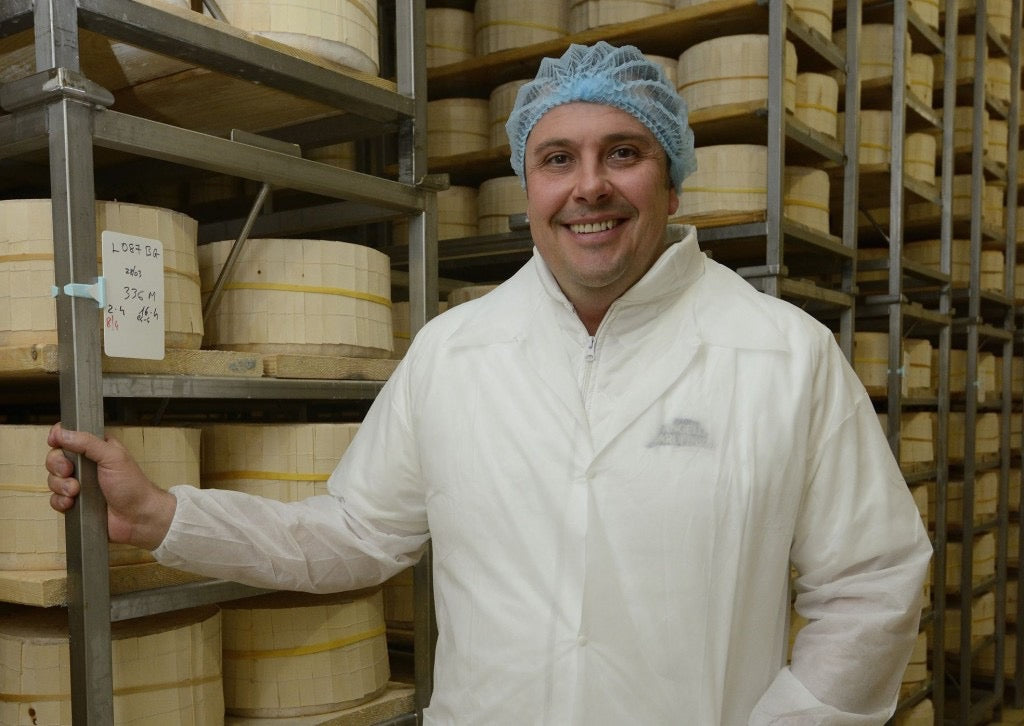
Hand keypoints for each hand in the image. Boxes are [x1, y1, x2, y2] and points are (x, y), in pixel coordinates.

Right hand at [46, 423, 176, 549]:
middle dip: (57, 465)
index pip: (69, 436)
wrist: (137, 517)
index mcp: (96, 448)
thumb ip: (87, 443)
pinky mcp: (74, 503)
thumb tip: (61, 432)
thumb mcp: (113, 457)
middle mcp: (85, 465)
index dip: (58, 437)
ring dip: (60, 485)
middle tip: (69, 471)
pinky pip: (55, 499)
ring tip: (76, 491)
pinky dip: (60, 501)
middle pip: (55, 457)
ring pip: (53, 479)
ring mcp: (78, 484)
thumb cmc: (131, 485)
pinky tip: (72, 503)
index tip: (54, 441)